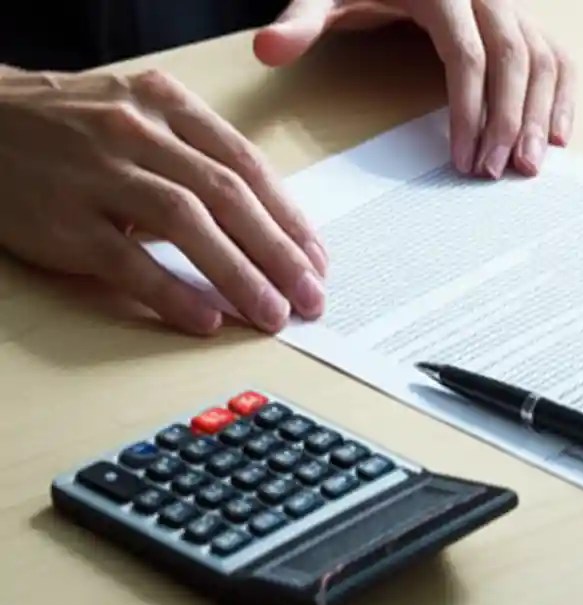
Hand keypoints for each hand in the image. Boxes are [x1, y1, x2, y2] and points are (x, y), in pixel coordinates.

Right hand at [0, 69, 326, 334]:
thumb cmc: (67, 129)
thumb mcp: (136, 118)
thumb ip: (194, 158)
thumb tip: (263, 227)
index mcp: (165, 104)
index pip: (246, 165)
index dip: (289, 218)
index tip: (319, 261)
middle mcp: (136, 131)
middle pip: (227, 195)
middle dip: (279, 253)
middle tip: (311, 298)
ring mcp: (97, 173)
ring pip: (187, 224)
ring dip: (240, 275)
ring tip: (272, 315)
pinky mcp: (62, 219)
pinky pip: (127, 261)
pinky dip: (171, 292)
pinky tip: (206, 320)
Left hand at [254, 0, 575, 177]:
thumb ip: (301, 20)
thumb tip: (268, 49)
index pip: (467, 54)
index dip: (469, 109)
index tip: (464, 160)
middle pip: (514, 60)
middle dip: (510, 121)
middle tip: (497, 173)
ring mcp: (511, 7)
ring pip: (542, 59)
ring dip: (542, 115)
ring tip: (530, 166)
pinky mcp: (523, 22)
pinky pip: (556, 56)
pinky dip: (563, 95)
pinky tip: (559, 137)